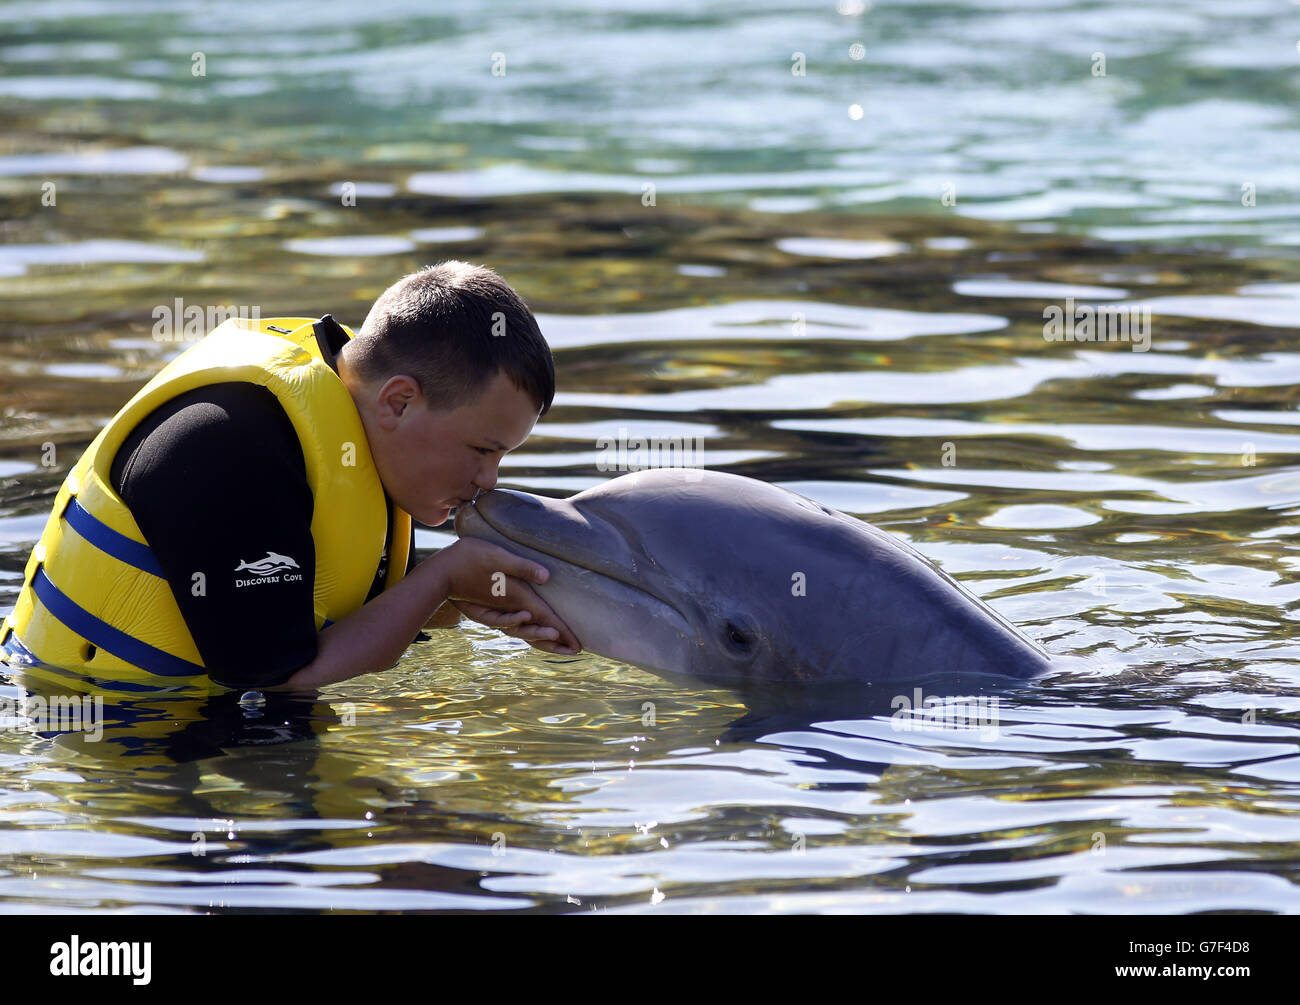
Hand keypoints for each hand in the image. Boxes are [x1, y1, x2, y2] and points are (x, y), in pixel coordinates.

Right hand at [437, 539, 580, 654]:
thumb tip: (546, 577)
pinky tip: (528, 627)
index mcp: (516, 596)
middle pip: (535, 631)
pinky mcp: (489, 609)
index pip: (545, 618)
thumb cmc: (468, 559)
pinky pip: (510, 625)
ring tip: (558, 641)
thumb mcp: (497, 557)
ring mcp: (498, 610)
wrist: (439, 573)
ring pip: (523, 630)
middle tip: (574, 650)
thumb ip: (522, 567)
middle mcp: (509, 608)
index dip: (563, 632)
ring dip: (541, 638)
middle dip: (556, 642)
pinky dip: (523, 629)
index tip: (578, 647)